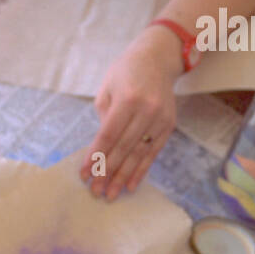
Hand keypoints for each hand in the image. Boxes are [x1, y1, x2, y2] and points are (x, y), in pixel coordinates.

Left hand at [80, 29, 182, 201]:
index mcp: (128, 99)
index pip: (108, 135)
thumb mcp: (107, 88)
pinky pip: (153, 153)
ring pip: (139, 154)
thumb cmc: (125, 72)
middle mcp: (147, 110)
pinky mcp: (169, 126)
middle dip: (107, 172)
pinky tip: (131, 185)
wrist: (157, 59)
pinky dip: (141, 170)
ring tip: (111, 194)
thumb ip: (104, 118)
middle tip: (95, 191)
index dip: (96, 156)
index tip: (84, 174)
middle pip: (123, 148)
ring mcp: (161, 119)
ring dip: (123, 176)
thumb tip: (101, 151)